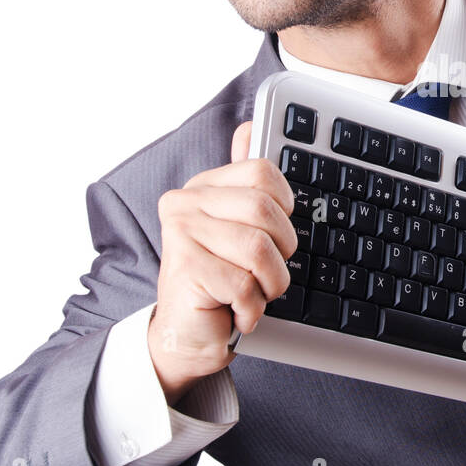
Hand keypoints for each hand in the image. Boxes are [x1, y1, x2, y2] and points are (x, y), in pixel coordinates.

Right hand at [149, 121, 296, 405]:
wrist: (185, 337)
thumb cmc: (217, 283)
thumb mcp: (235, 228)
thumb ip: (243, 183)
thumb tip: (247, 129)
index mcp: (204, 186)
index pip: (263, 172)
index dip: (284, 207)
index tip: (274, 234)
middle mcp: (186, 203)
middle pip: (266, 211)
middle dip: (280, 252)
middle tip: (264, 272)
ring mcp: (182, 233)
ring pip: (259, 250)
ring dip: (268, 284)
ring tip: (252, 293)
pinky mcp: (185, 268)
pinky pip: (245, 284)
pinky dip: (251, 307)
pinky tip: (235, 311)